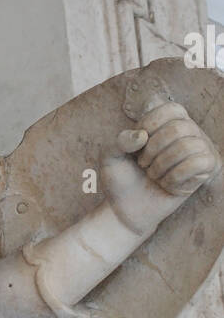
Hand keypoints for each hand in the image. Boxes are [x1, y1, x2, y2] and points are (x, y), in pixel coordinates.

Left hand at [102, 101, 220, 234]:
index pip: (170, 109)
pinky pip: (198, 164)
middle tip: (143, 164)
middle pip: (178, 129)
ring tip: (154, 175)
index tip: (137, 145)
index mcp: (168, 120)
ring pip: (188, 146)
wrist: (126, 208)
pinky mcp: (206, 169)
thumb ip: (121, 140)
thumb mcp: (111, 154)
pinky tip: (167, 184)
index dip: (150, 125)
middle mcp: (188, 131)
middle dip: (154, 150)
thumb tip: (142, 136)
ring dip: (163, 165)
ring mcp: (200, 149)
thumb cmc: (121, 177)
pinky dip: (175, 177)